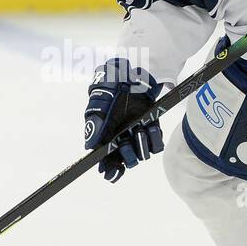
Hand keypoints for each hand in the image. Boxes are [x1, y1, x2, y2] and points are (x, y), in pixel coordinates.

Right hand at [84, 58, 165, 182]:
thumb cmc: (111, 86)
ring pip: (141, 154)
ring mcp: (136, 133)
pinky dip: (155, 138)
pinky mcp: (151, 126)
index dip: (109, 170)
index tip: (112, 173)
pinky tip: (150, 126)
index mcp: (106, 135)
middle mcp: (121, 137)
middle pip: (125, 161)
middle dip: (127, 156)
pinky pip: (156, 143)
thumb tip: (89, 147)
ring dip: (141, 146)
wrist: (133, 72)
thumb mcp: (98, 103)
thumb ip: (94, 125)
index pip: (105, 160)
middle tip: (127, 143)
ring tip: (140, 130)